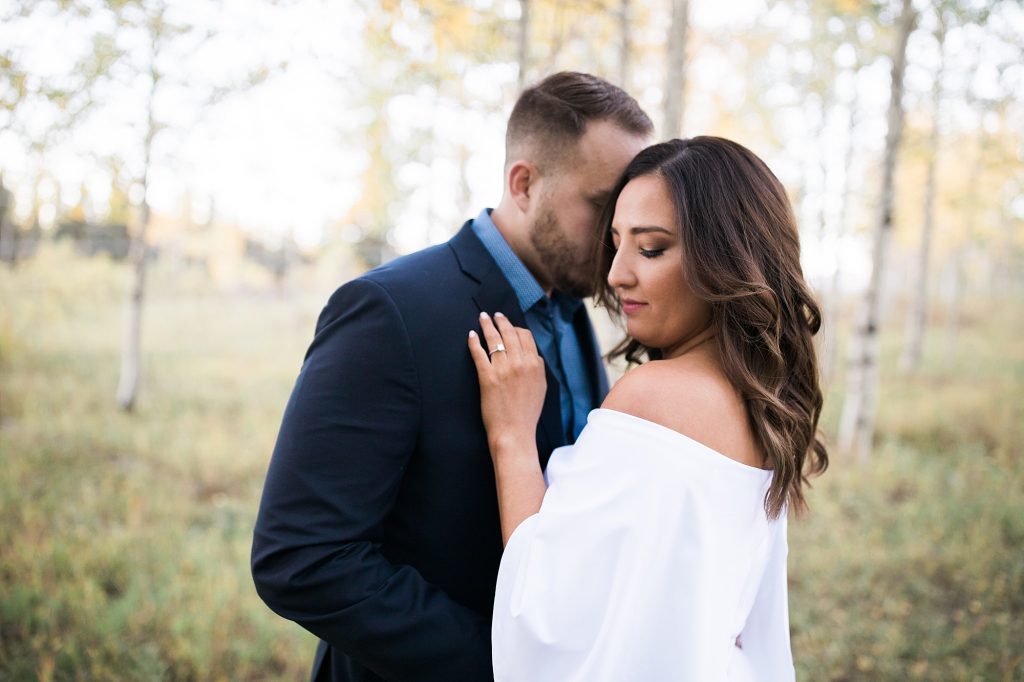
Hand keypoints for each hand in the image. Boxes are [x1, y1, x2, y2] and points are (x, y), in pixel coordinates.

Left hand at [468, 312, 546, 455]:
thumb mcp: (540, 387)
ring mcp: (503, 369)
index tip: (509, 324)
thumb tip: (533, 355)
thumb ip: (537, 369)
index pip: (525, 337)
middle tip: (494, 315)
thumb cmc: (527, 413)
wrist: (514, 432)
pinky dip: (474, 342)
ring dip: (487, 325)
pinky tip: (471, 335)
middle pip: (510, 334)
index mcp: (535, 365)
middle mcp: (520, 363)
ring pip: (494, 339)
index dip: (516, 328)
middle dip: (501, 321)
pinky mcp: (487, 377)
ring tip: (483, 318)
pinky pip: (479, 353)